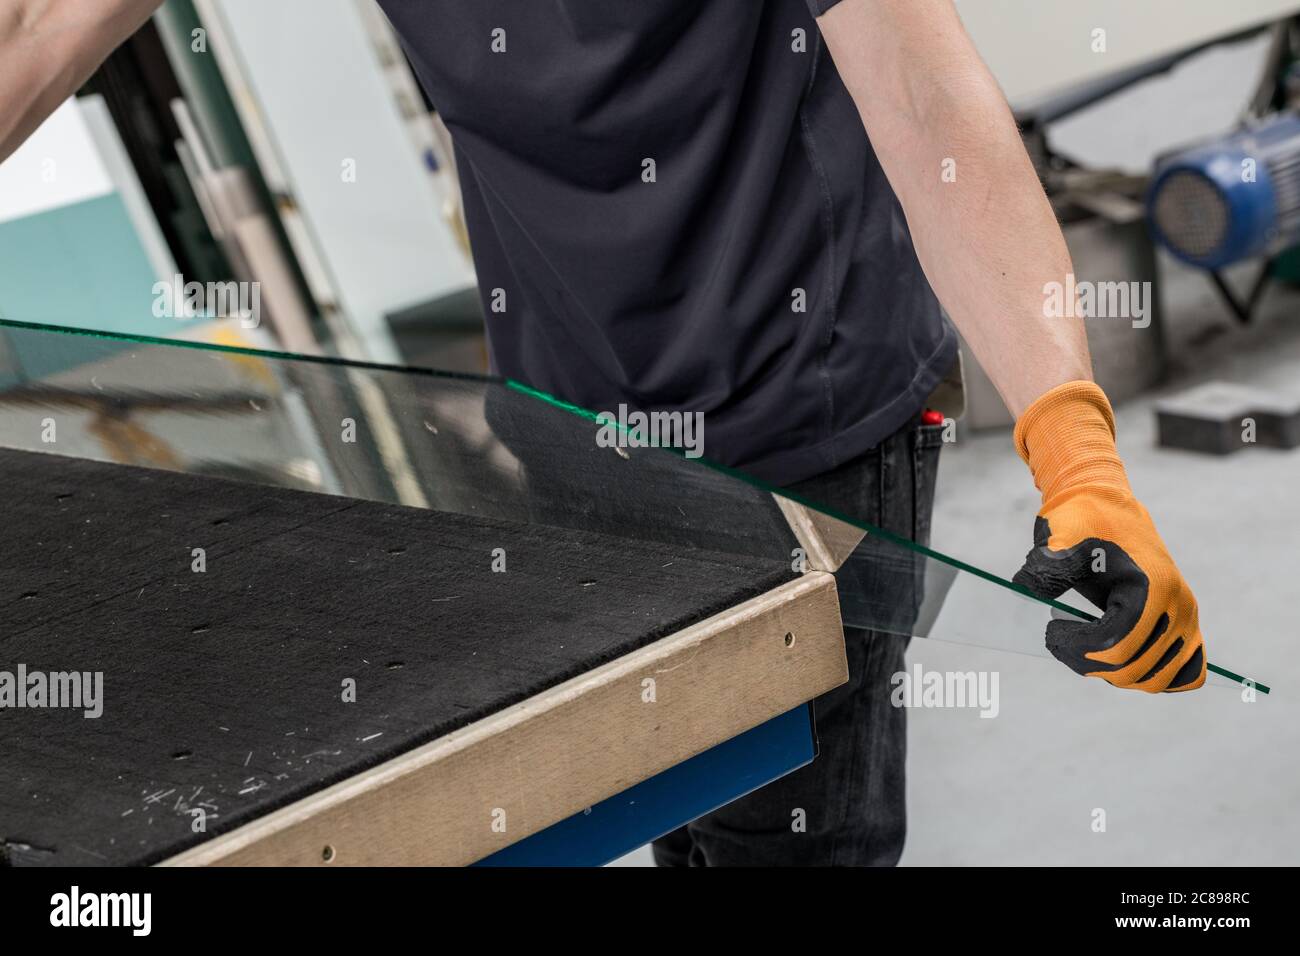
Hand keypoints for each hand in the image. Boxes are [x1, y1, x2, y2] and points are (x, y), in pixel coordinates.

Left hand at [1011, 382, 1204, 691]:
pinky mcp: (1186, 624)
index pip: (1116, 646)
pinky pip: (1187, 672)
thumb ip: (1046, 566)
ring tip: (1086, 647)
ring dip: (1114, 674)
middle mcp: (1178, 606)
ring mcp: (1187, 617)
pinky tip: (1121, 659)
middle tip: (1061, 638)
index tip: (1050, 627)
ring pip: (1158, 678)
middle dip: (1087, 662)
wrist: (1106, 504)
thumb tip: (1027, 585)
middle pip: (1134, 668)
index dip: (1075, 647)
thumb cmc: (1080, 521)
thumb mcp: (1059, 540)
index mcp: (1152, 587)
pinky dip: (1156, 676)